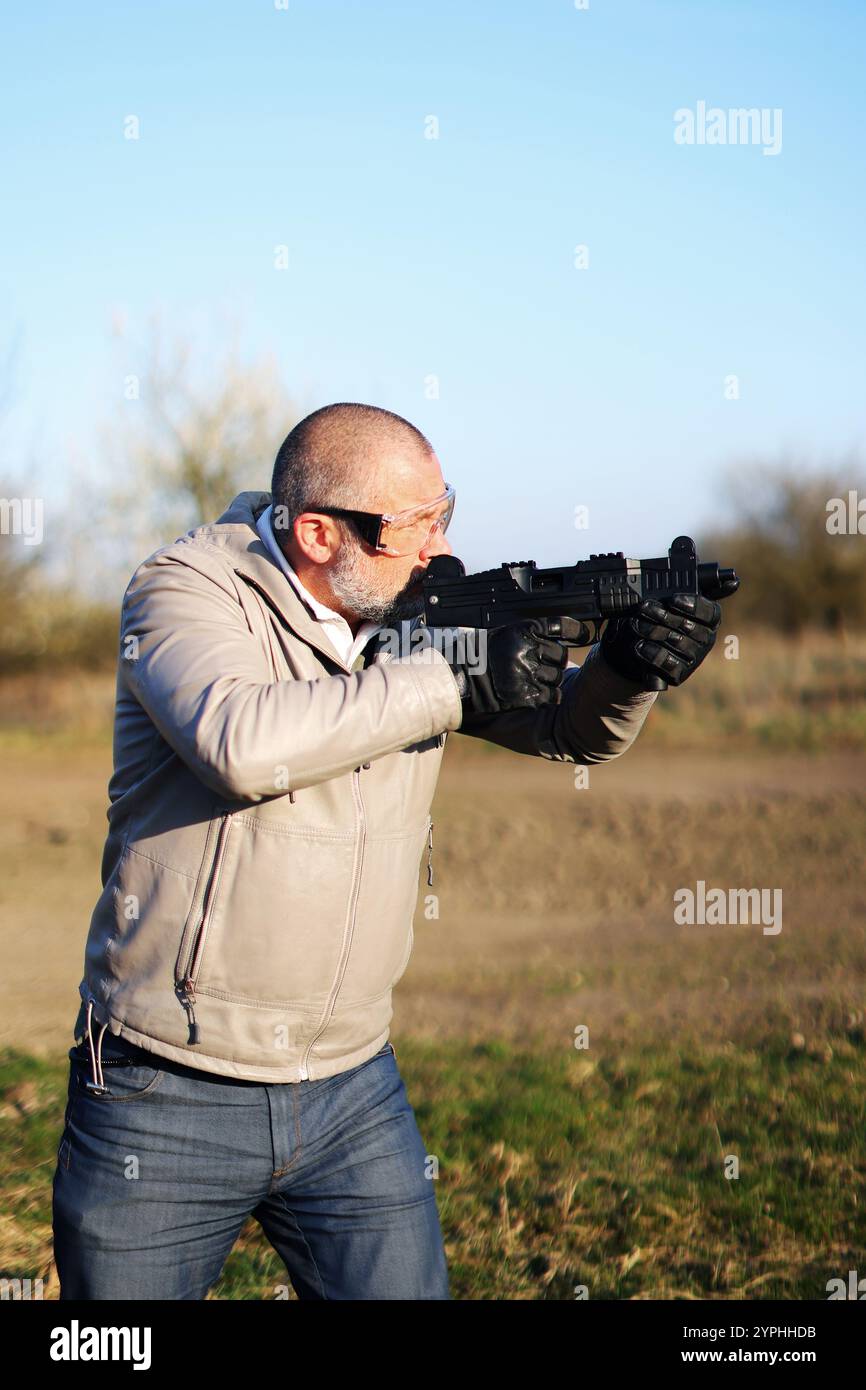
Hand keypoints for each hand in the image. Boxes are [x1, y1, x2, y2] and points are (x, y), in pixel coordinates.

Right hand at [449, 616, 587, 718]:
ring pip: (557, 677)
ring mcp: (528, 673)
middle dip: (557, 660)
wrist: (459, 680)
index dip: (578, 631)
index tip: (586, 634)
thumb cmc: (478, 655)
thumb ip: (529, 635)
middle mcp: (527, 650)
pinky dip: (547, 695)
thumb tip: (558, 639)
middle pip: (561, 655)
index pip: (561, 627)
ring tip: (533, 678)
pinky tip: (536, 693)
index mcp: (522, 630)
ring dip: (551, 679)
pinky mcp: (526, 695)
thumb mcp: (503, 634)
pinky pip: (551, 695)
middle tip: (544, 663)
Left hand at [601, 593, 722, 689]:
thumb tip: (733, 580)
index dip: (692, 606)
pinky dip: (651, 654)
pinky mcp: (679, 675)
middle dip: (663, 616)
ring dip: (652, 632)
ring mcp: (694, 659)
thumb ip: (700, 586)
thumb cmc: (661, 618)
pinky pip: (669, 664)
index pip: (710, 613)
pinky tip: (639, 646)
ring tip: (635, 624)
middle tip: (643, 608)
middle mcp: (705, 640)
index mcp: (709, 620)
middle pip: (688, 627)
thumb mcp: (675, 599)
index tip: (672, 600)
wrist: (640, 647)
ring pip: (676, 643)